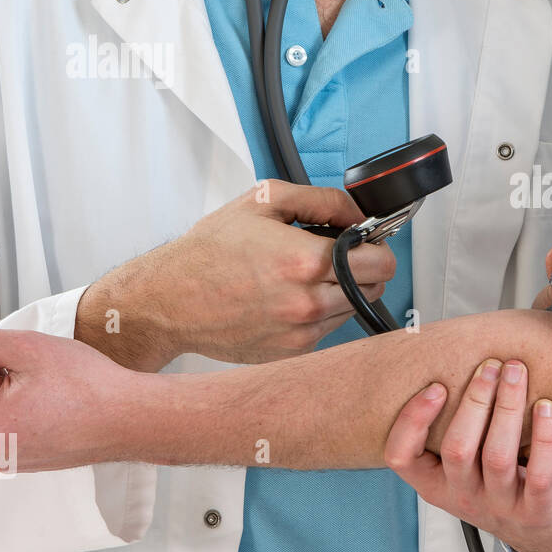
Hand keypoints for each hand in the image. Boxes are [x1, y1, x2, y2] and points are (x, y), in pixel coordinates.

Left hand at [0, 329, 149, 472]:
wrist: (130, 417)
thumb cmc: (90, 388)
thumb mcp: (27, 347)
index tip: (2, 369)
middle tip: (29, 378)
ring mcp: (5, 459)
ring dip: (4, 394)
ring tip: (44, 391)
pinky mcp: (22, 459)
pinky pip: (2, 426)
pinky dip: (19, 409)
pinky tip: (51, 404)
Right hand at [76, 180, 396, 369]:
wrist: (169, 300)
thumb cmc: (209, 250)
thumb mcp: (264, 200)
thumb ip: (323, 200)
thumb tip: (360, 212)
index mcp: (305, 260)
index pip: (382, 262)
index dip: (377, 246)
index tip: (362, 241)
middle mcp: (308, 301)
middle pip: (376, 287)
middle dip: (364, 267)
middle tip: (337, 255)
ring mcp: (302, 331)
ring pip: (354, 309)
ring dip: (342, 291)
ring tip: (303, 276)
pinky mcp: (292, 351)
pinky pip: (328, 329)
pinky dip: (319, 312)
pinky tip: (289, 297)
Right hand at [385, 360, 551, 551]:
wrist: (545, 535)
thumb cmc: (503, 487)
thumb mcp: (467, 468)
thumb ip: (458, 428)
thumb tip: (464, 363)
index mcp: (437, 484)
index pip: (401, 457)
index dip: (412, 420)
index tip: (436, 386)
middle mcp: (463, 496)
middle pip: (457, 448)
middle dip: (474, 400)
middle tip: (491, 365)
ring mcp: (500, 506)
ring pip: (497, 456)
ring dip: (507, 407)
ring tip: (516, 372)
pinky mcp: (537, 511)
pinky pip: (540, 473)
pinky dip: (544, 437)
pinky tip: (547, 407)